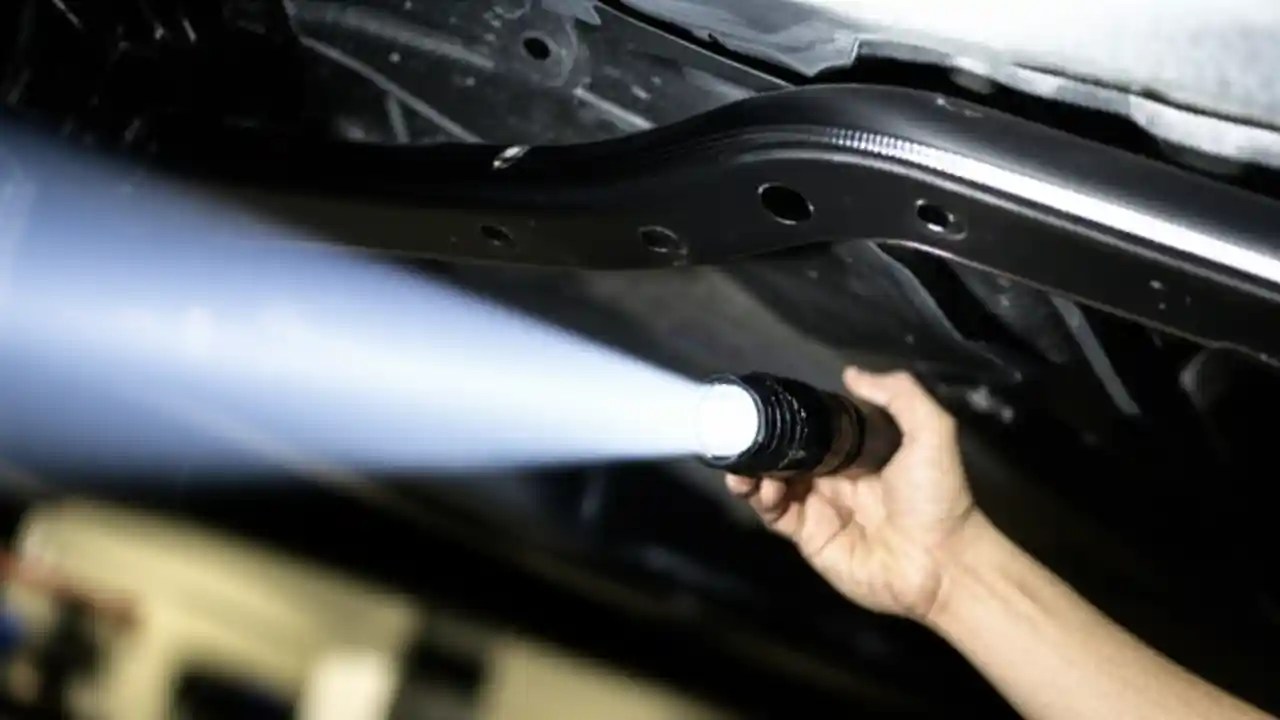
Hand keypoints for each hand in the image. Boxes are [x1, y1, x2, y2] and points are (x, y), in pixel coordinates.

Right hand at [726, 367, 976, 620]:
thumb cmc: (936, 497)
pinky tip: (758, 484)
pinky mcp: (808, 537)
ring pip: (771, 483)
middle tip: (741, 430)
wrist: (941, 563)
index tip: (767, 402)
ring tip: (743, 460)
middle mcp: (834, 479)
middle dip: (762, 443)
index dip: (790, 418)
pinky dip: (758, 498)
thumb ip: (899, 393)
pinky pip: (774, 515)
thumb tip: (850, 373)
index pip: (814, 430)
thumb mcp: (931, 431)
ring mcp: (819, 509)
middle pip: (786, 455)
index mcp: (858, 454)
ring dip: (752, 469)